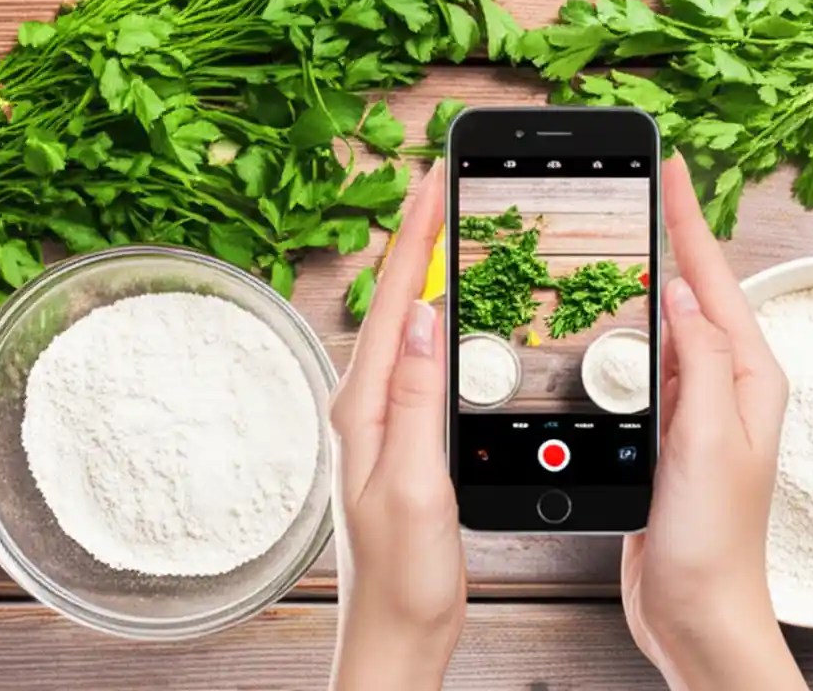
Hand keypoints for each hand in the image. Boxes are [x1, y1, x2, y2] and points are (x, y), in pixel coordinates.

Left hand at [328, 161, 464, 690]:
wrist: (399, 630)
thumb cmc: (404, 574)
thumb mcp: (417, 484)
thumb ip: (418, 401)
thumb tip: (425, 318)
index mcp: (365, 409)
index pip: (394, 303)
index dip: (414, 236)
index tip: (431, 182)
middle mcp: (365, 407)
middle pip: (394, 302)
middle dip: (415, 236)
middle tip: (439, 183)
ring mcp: (382, 421)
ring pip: (404, 326)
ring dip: (422, 271)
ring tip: (442, 226)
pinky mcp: (402, 438)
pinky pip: (417, 360)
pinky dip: (433, 319)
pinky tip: (447, 311)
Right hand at [620, 155, 805, 690]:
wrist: (697, 610)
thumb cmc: (716, 541)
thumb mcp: (709, 439)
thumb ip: (699, 361)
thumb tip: (681, 294)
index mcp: (748, 377)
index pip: (713, 280)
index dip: (689, 220)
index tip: (671, 168)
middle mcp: (725, 386)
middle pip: (692, 293)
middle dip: (667, 238)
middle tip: (641, 190)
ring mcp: (694, 411)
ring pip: (663, 328)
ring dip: (641, 284)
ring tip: (619, 239)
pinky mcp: (664, 435)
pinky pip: (642, 369)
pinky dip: (621, 338)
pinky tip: (602, 326)